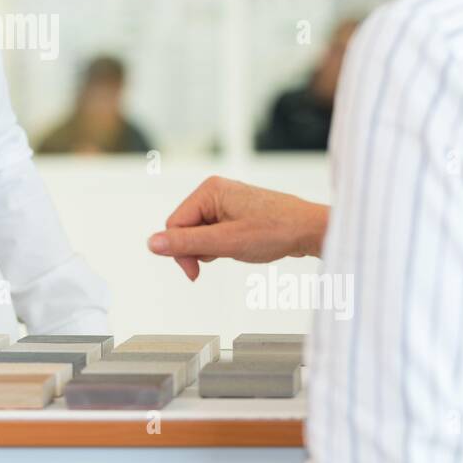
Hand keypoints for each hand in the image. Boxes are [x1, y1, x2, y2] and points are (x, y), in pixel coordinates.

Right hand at [147, 176, 328, 279]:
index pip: (174, 224)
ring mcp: (225, 201)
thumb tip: (152, 243)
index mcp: (209, 191)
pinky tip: (240, 247)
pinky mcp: (234, 212)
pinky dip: (222, 246)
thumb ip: (187, 243)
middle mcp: (214, 191)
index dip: (181, 251)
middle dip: (198, 249)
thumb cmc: (276, 230)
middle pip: (185, 227)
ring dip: (211, 249)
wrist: (310, 230)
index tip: (195, 272)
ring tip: (236, 250)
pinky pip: (214, 232)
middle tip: (220, 259)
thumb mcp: (226, 242)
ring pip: (199, 232)